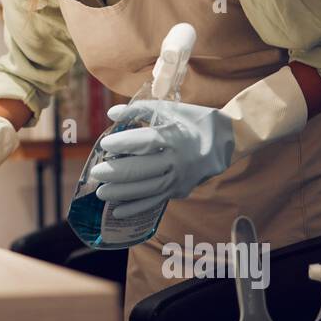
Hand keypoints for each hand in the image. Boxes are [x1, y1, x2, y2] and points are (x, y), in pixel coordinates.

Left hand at [88, 99, 234, 219]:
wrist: (224, 143)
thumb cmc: (193, 122)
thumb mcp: (171, 109)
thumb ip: (140, 110)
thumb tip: (111, 114)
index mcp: (176, 136)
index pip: (147, 141)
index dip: (125, 143)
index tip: (106, 144)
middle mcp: (178, 160)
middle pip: (145, 169)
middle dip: (118, 173)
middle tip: (96, 172)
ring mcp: (179, 178)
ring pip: (148, 189)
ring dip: (123, 193)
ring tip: (101, 193)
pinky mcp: (179, 190)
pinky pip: (156, 202)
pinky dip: (136, 208)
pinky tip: (117, 211)